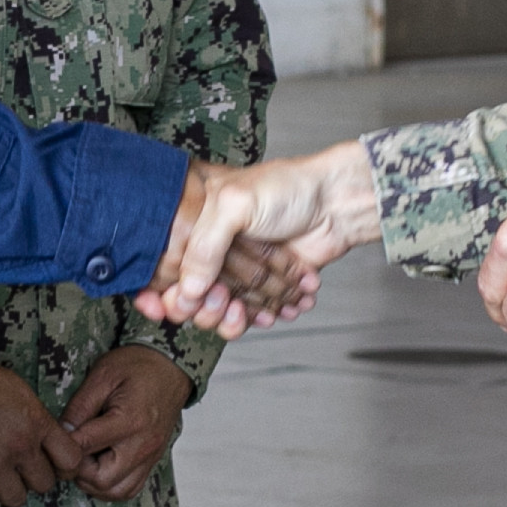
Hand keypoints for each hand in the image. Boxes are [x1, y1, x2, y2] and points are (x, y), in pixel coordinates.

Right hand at [0, 364, 87, 506]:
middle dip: (34, 478)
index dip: (65, 466)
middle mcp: (20, 447)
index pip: (71, 459)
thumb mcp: (17, 389)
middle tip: (20, 468)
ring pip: (16, 498)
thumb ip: (35, 416)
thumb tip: (44, 437)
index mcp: (37, 422)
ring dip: (8, 490)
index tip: (55, 463)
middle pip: (44, 484)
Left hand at [65, 345, 190, 503]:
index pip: (85, 446)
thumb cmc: (136, 366)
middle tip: (71, 450)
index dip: (64, 445)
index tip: (56, 437)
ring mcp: (150, 456)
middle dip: (78, 470)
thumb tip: (62, 431)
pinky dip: (110, 486)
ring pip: (116, 491)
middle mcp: (143, 445)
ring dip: (93, 482)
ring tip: (85, 459)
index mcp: (130, 421)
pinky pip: (129, 489)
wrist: (170, 368)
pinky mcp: (152, 461)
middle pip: (101, 479)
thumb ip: (80, 406)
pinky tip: (100, 467)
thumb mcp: (102, 375)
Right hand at [139, 143, 382, 336]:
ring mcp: (242, 267)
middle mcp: (216, 248)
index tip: (175, 306)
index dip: (168, 292)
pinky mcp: (268, 283)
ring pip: (225, 310)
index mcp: (196, 223)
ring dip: (240, 318)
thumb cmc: (287, 188)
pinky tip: (283, 308)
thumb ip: (205, 245)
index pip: (169, 268)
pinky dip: (267, 316)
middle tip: (228, 303)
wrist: (337, 202)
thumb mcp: (235, 203)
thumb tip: (187, 289)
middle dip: (209, 309)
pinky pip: (255, 312)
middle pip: (194, 296)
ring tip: (260, 310)